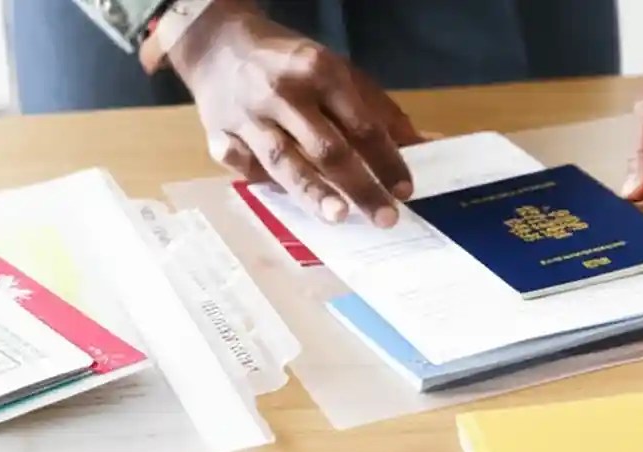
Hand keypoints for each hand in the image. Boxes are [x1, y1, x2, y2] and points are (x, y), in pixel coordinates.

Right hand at [167, 0, 423, 225]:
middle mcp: (283, 93)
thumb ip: (379, 111)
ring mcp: (247, 116)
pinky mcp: (218, 135)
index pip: (362, 125)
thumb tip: (423, 146)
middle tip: (386, 218)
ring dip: (313, 192)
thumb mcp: (339, 73)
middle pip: (327, 148)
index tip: (405, 190)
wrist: (219, 43)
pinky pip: (245, 167)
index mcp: (319, 72)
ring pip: (285, 161)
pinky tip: (284, 199)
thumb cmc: (292, 65)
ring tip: (338, 216)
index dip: (386, 160)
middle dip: (360, 186)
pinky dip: (264, 183)